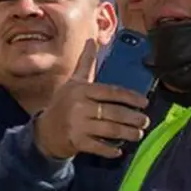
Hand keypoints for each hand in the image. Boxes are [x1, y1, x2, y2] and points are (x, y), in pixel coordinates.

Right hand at [34, 39, 150, 159]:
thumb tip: (92, 40)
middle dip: (133, 118)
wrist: (44, 131)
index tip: (144, 102)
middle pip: (113, 112)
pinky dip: (110, 150)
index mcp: (81, 90)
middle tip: (145, 121)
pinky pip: (98, 147)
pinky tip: (119, 150)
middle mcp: (79, 106)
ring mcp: (77, 125)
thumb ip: (86, 63)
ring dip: (127, 133)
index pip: (111, 92)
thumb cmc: (63, 104)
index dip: (130, 97)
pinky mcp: (76, 142)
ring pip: (109, 130)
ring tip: (139, 134)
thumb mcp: (73, 82)